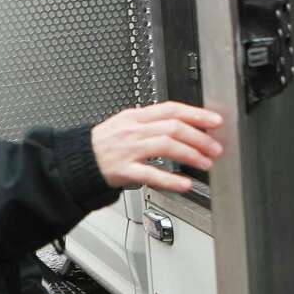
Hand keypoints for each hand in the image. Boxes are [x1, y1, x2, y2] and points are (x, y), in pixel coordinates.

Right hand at [91, 101, 223, 192]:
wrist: (77, 161)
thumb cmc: (104, 143)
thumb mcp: (126, 123)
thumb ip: (152, 122)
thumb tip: (183, 123)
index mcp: (136, 116)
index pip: (171, 109)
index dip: (196, 114)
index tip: (215, 121)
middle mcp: (134, 130)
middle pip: (172, 127)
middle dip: (199, 137)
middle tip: (215, 147)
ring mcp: (128, 150)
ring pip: (165, 146)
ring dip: (190, 155)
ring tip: (205, 163)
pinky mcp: (123, 171)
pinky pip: (150, 174)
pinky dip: (170, 180)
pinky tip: (184, 185)